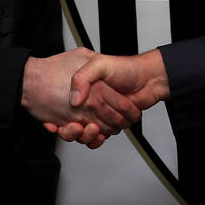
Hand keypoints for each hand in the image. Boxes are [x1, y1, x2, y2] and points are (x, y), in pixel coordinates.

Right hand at [48, 49, 169, 143]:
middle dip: (71, 130)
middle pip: (72, 123)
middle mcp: (89, 102)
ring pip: (84, 133)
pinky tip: (97, 137)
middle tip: (75, 126)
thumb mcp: (100, 64)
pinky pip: (98, 137)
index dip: (58, 116)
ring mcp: (99, 114)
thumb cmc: (126, 68)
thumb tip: (74, 100)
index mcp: (84, 89)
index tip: (56, 121)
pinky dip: (96, 140)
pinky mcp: (109, 124)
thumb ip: (83, 77)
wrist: (149, 80)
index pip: (64, 107)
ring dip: (84, 136)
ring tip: (89, 130)